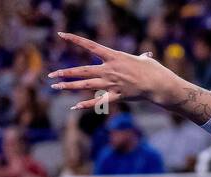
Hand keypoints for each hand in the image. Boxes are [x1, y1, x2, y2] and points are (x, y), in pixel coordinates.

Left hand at [50, 32, 179, 110]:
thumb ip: (141, 57)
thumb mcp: (145, 60)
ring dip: (70, 86)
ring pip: (86, 85)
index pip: (90, 46)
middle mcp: (109, 70)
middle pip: (83, 70)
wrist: (159, 84)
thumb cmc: (153, 70)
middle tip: (51, 75)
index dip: (74, 39)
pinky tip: (75, 107)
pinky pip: (98, 101)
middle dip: (66, 72)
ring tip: (56, 87)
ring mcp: (112, 84)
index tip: (61, 35)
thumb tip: (145, 55)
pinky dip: (86, 105)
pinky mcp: (117, 96)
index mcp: (114, 56)